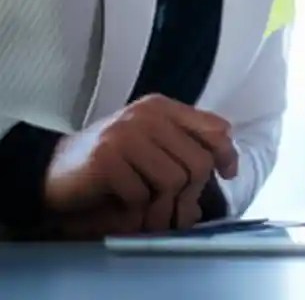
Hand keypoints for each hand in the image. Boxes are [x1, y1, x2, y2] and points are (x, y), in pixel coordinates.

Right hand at [44, 94, 237, 233]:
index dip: (226, 154)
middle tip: (182, 211)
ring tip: (156, 218)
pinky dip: (138, 212)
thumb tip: (229, 170)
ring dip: (166, 208)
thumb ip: (186, 148)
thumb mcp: (152, 145)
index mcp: (162, 108)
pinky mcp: (106, 159)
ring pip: (173, 180)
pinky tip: (128, 212)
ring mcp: (125, 135)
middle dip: (193, 194)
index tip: (227, 174)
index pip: (215, 128)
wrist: (53, 169)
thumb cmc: (110, 161)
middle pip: (198, 162)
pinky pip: (141, 195)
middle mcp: (146, 116)